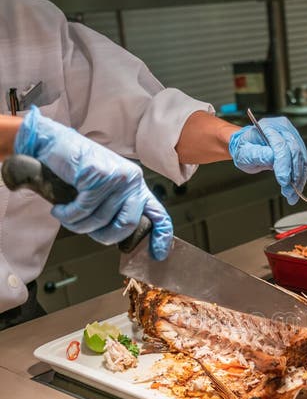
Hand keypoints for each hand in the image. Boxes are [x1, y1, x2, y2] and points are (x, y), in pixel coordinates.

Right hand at [15, 107, 172, 259]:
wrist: (54, 144)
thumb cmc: (77, 169)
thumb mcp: (104, 189)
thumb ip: (115, 207)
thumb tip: (118, 236)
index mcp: (137, 185)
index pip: (158, 213)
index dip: (161, 237)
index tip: (157, 255)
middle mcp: (132, 180)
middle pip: (126, 225)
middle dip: (103, 236)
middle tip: (85, 230)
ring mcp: (117, 176)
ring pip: (100, 219)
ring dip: (78, 225)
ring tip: (65, 215)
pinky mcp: (98, 175)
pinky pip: (82, 209)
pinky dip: (67, 215)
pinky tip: (59, 209)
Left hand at [229, 117, 306, 204]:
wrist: (249, 146)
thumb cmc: (245, 149)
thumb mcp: (244, 154)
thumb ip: (257, 155)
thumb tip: (272, 159)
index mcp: (267, 127)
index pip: (280, 145)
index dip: (283, 164)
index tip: (283, 181)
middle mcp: (282, 128)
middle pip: (295, 150)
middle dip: (293, 173)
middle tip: (288, 191)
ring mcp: (292, 135)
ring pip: (301, 158)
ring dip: (298, 178)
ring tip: (291, 194)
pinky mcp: (298, 144)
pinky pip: (303, 162)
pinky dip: (301, 177)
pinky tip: (296, 188)